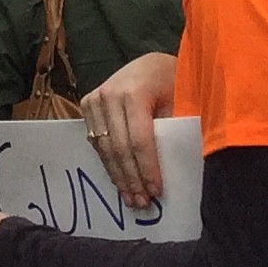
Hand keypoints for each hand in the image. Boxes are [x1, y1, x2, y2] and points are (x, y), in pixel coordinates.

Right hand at [84, 52, 179, 210]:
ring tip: (131, 198)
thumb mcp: (180, 103)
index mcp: (134, 93)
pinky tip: (120, 179)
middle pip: (119, 147)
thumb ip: (171, 132)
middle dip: (131, 178)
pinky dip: (108, 163)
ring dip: (118, 176)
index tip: (157, 191)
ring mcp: (95, 99)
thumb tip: (169, 171)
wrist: (151, 64)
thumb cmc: (172, 83)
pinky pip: (96, 141)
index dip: (147, 169)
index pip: (139, 140)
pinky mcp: (87, 104)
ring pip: (104, 148)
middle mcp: (109, 95)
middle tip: (142, 203)